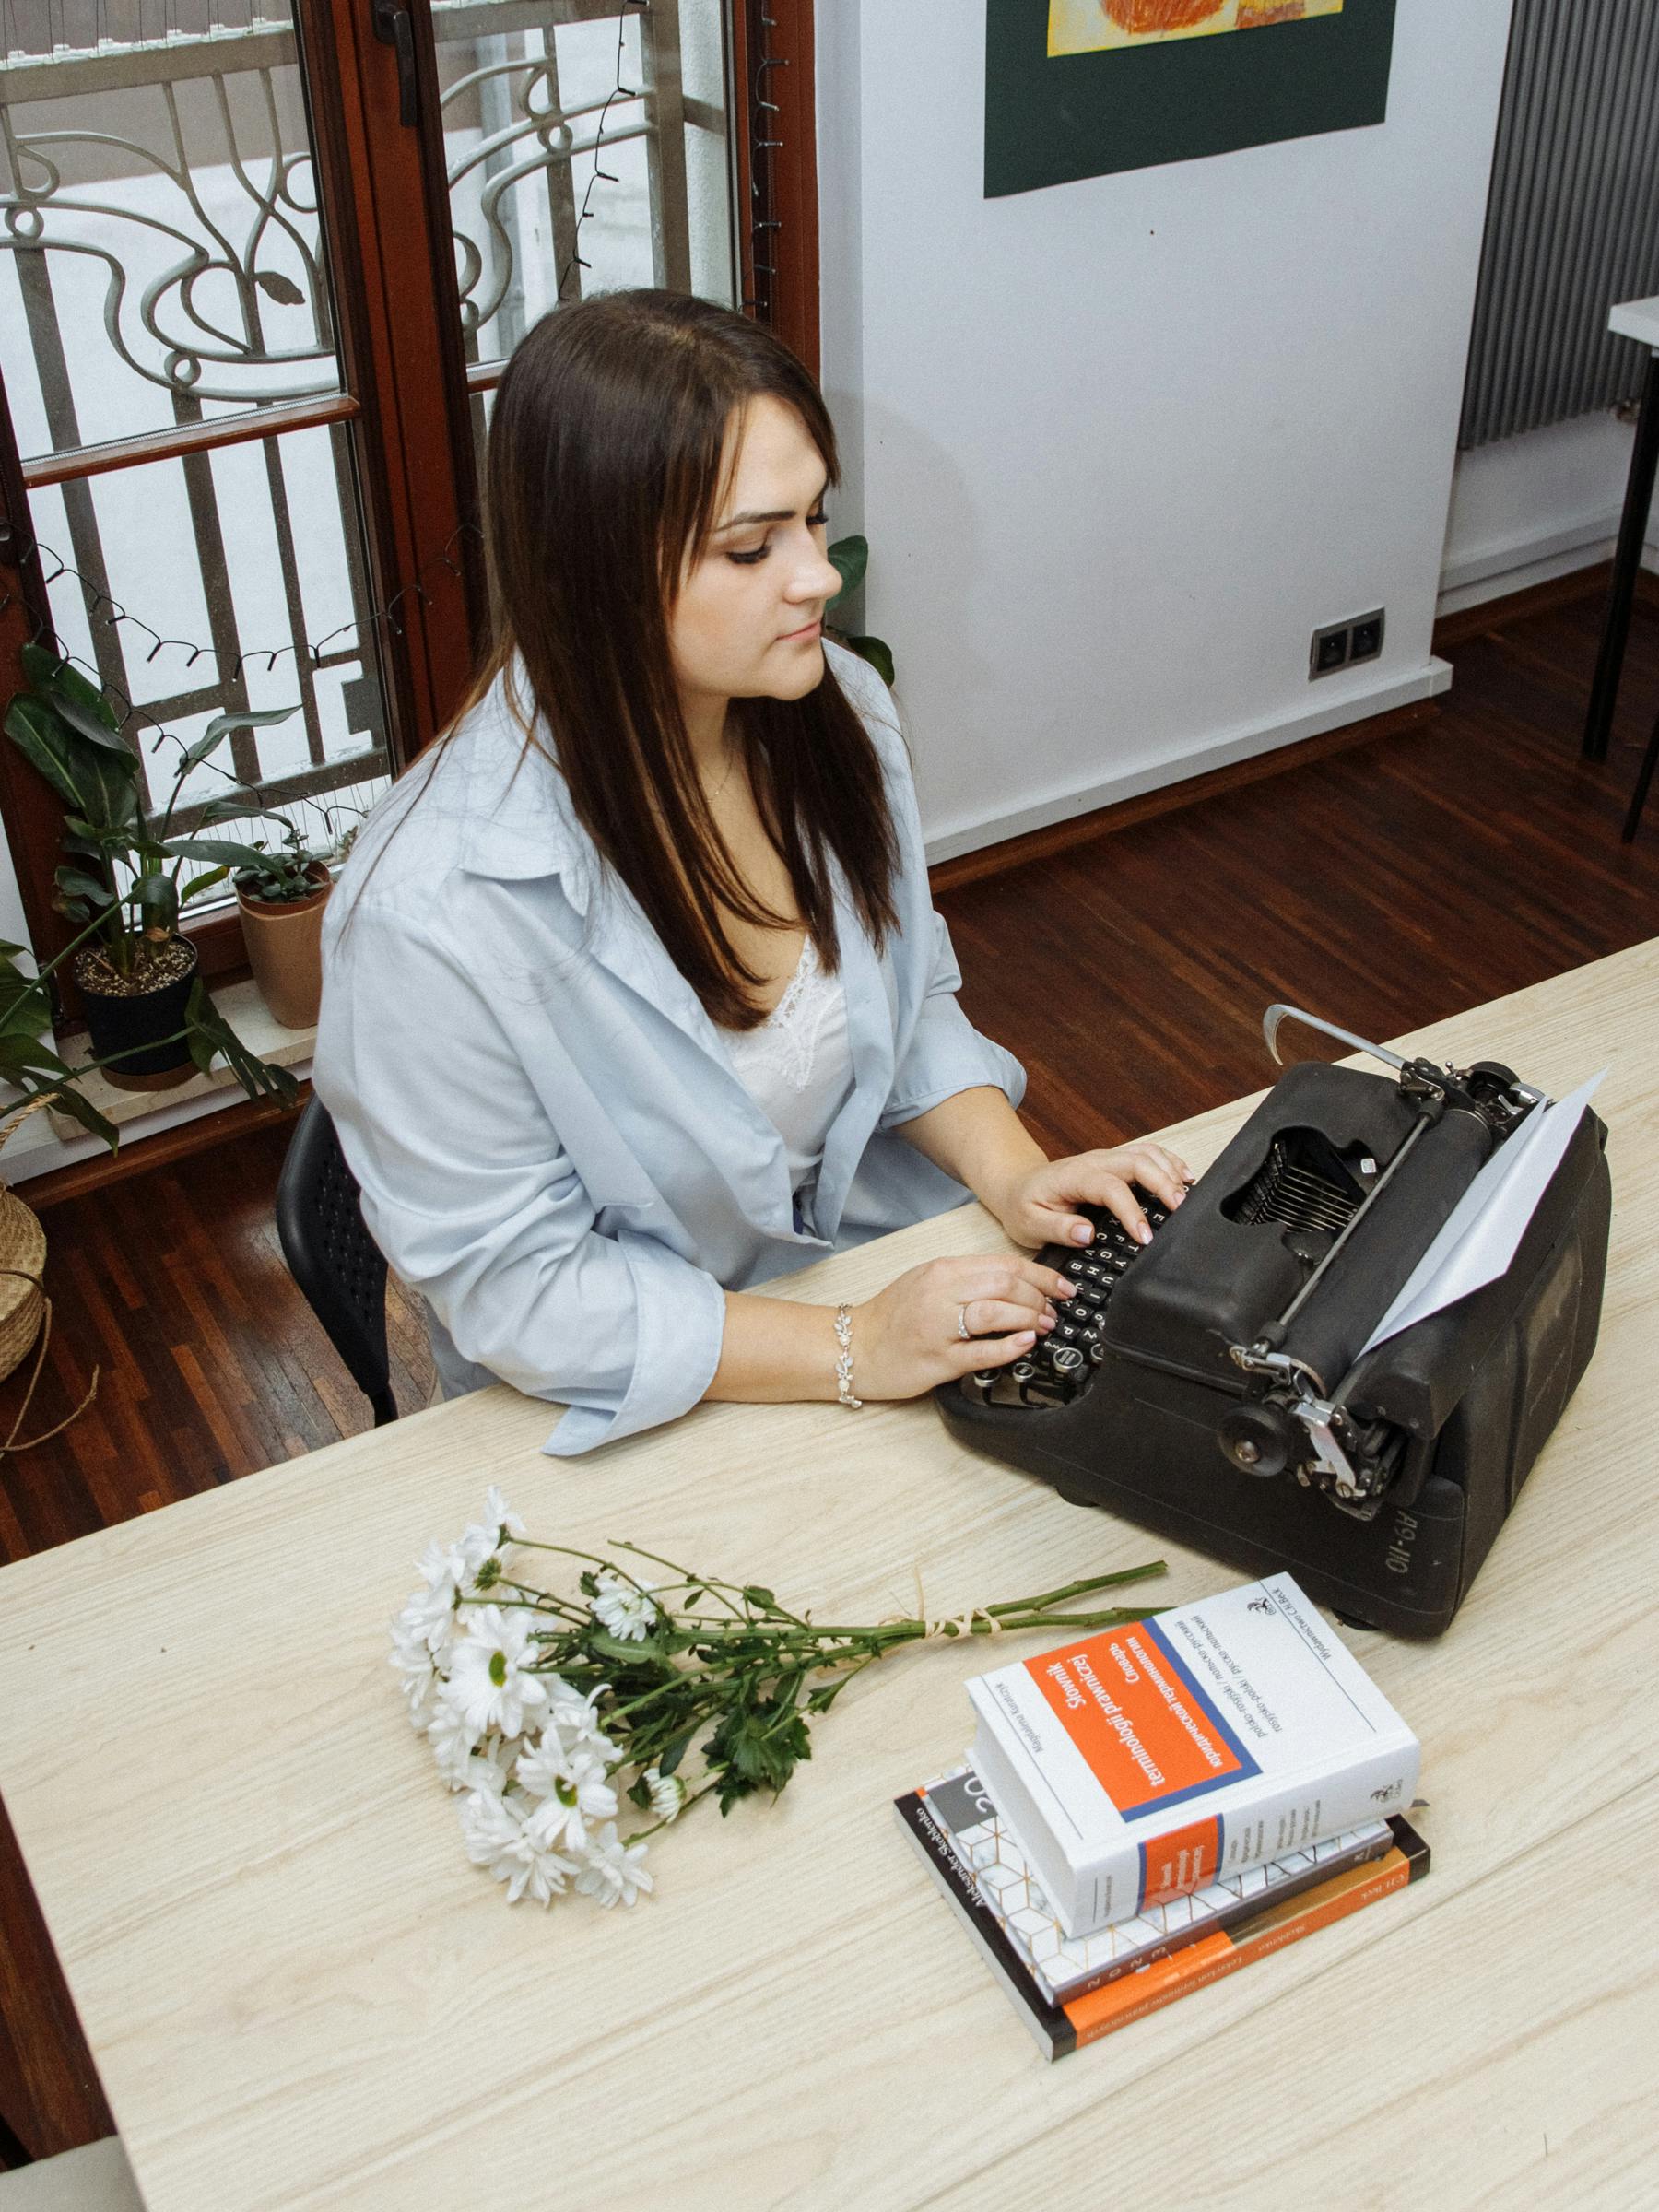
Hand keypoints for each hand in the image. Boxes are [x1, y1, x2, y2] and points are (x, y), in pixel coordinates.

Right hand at [849, 1253, 1078, 1400]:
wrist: (854, 1347)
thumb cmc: (893, 1316)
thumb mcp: (927, 1281)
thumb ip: (967, 1278)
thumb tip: (1016, 1282)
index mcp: (942, 1270)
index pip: (1004, 1265)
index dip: (1041, 1276)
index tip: (1062, 1287)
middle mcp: (941, 1293)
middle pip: (1005, 1285)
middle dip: (1040, 1298)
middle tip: (1054, 1312)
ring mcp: (939, 1327)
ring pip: (996, 1313)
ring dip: (1030, 1319)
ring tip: (1044, 1327)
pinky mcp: (938, 1360)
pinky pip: (981, 1352)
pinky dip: (1009, 1347)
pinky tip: (1025, 1344)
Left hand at [991, 1139, 1192, 1250]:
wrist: (1017, 1186)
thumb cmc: (1024, 1206)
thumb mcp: (1030, 1224)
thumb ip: (1057, 1229)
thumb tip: (1087, 1233)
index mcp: (1074, 1177)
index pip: (1111, 1188)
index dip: (1131, 1211)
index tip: (1145, 1237)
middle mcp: (1094, 1162)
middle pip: (1137, 1162)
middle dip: (1163, 1184)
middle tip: (1180, 1211)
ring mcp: (1107, 1159)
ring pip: (1147, 1154)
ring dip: (1170, 1171)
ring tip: (1186, 1197)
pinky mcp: (1115, 1162)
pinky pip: (1147, 1154)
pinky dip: (1169, 1163)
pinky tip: (1183, 1178)